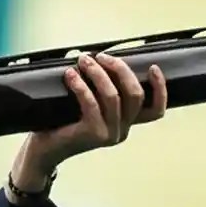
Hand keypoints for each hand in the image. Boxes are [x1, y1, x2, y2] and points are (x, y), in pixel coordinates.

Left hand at [10, 52, 168, 190]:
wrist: (45, 149)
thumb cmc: (65, 123)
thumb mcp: (90, 106)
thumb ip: (103, 91)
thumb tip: (102, 59)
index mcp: (127, 123)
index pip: (155, 111)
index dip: (160, 89)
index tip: (152, 67)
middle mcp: (123, 130)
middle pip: (135, 95)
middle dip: (120, 69)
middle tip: (101, 57)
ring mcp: (109, 134)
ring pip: (113, 96)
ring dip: (98, 73)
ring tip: (82, 61)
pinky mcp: (93, 134)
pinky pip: (91, 102)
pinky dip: (80, 85)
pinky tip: (70, 75)